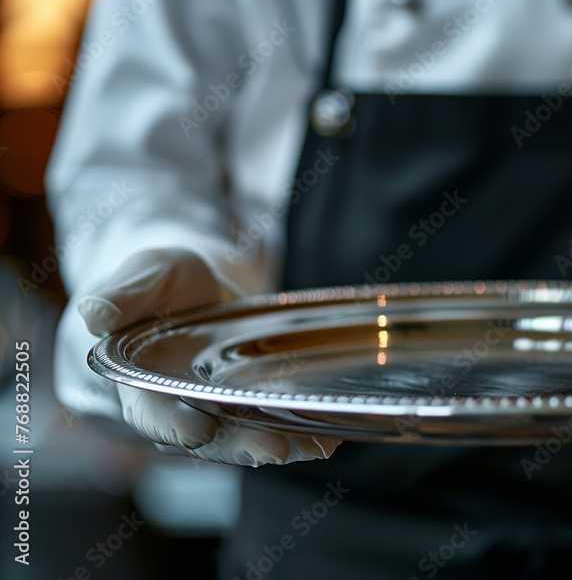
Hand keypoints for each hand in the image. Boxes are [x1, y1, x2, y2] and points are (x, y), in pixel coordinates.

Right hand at [79, 248, 340, 465]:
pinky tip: (326, 438)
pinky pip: (262, 430)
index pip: (147, 410)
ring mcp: (206, 414)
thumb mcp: (144, 271)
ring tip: (314, 446)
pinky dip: (294, 435)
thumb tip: (95, 316)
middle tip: (276, 450)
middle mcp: (170, 408)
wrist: (190, 287)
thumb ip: (123, 293)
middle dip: (238, 446)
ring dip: (274, 446)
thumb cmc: (161, 279)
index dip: (171, 424)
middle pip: (201, 439)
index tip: (199, 431)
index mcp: (132, 380)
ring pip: (236, 441)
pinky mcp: (237, 412)